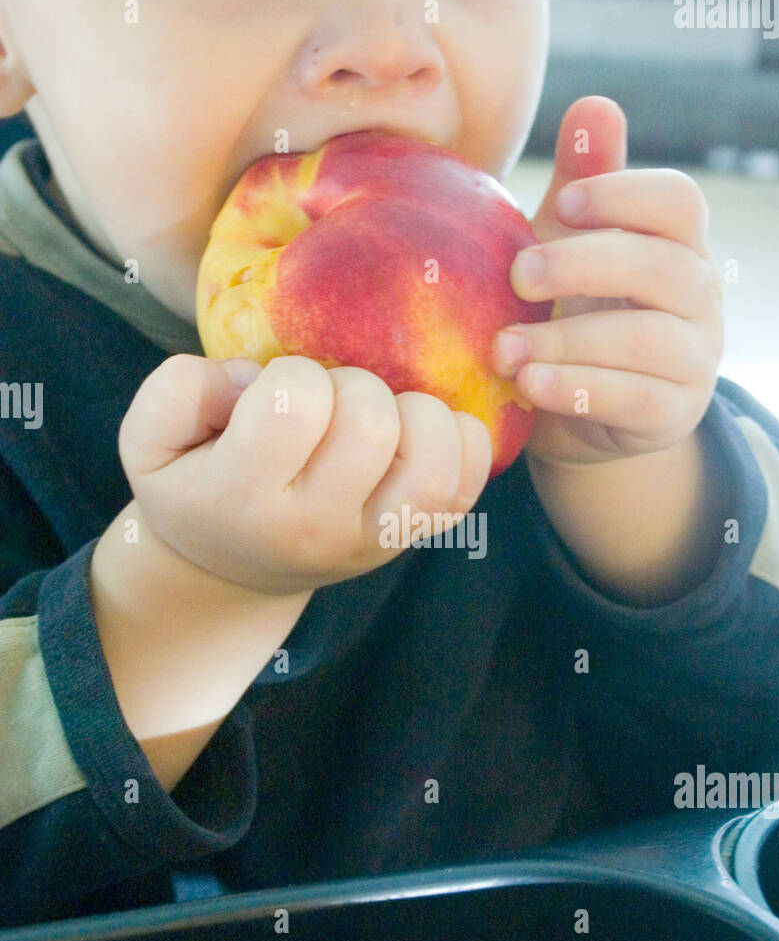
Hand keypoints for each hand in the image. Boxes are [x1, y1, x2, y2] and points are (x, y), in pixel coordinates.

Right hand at [118, 355, 491, 595]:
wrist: (231, 566)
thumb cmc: (194, 486)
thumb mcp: (148, 442)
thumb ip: (177, 389)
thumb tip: (255, 376)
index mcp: (244, 496)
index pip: (294, 405)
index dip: (292, 374)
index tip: (278, 391)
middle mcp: (315, 526)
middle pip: (369, 424)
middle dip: (354, 386)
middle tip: (330, 402)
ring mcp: (374, 539)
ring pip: (433, 464)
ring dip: (417, 414)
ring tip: (384, 415)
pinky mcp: (414, 538)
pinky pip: (468, 485)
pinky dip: (462, 442)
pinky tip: (423, 429)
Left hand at [494, 96, 723, 467]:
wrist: (576, 415)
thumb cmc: (572, 311)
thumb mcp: (568, 245)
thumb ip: (582, 182)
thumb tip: (594, 103)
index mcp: (677, 243)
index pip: (680, 202)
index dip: (626, 195)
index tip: (566, 204)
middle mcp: (700, 297)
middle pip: (664, 267)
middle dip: (584, 266)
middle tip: (516, 275)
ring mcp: (695, 360)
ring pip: (646, 339)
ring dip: (567, 341)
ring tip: (503, 348)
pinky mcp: (672, 415)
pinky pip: (635, 399)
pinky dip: (578, 389)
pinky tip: (528, 384)